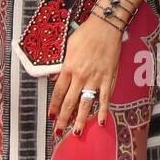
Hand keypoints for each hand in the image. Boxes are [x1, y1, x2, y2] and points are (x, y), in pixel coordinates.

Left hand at [47, 13, 123, 135]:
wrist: (105, 27)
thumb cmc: (85, 34)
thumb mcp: (67, 47)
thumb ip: (61, 65)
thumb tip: (55, 78)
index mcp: (68, 68)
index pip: (58, 92)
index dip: (53, 106)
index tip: (51, 117)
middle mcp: (80, 76)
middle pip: (70, 102)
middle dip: (63, 119)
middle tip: (59, 132)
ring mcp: (95, 79)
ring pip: (86, 104)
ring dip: (81, 120)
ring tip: (77, 132)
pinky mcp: (109, 78)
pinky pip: (105, 98)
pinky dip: (103, 110)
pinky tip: (101, 121)